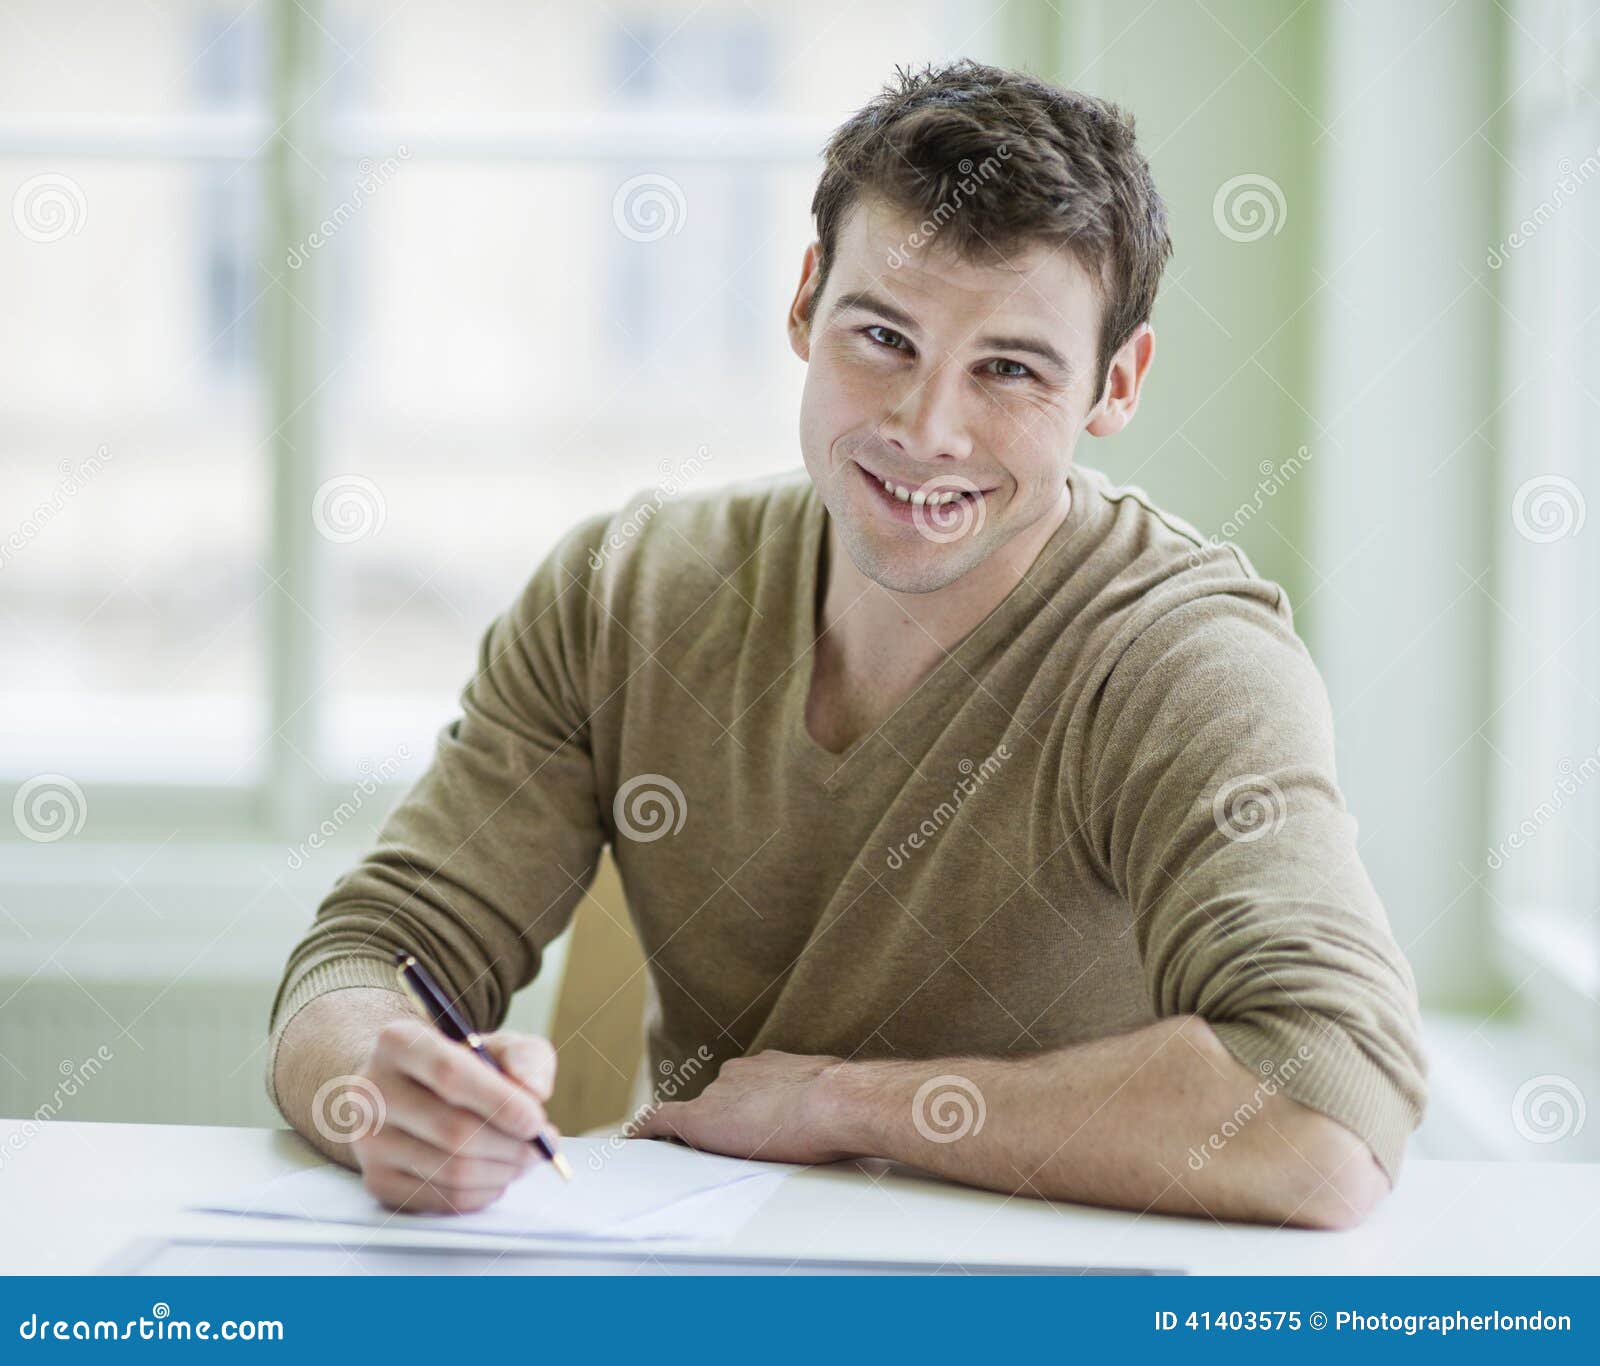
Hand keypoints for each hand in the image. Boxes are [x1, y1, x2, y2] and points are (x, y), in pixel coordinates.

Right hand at [344, 1019, 558, 1213]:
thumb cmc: (463, 1065)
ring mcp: (368, 1141)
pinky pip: (443, 1200)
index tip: (536, 1120)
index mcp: (397, 1042)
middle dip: (511, 1143)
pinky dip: (484, 1192)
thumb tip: (534, 1092)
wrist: (413, 1089)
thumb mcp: (499, 1045)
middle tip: (542, 1143)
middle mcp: (371, 1091)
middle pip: (453, 1131)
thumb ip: (525, 1057)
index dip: (499, 1102)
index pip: (449, 1074)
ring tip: (525, 1156)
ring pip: (451, 1170)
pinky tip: (497, 1173)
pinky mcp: (376, 1180)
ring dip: (504, 1169)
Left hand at [633, 1049, 856, 1164]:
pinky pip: (659, 1121)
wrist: (832, 1103)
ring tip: (712, 1160)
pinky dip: (643, 1129)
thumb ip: (817, 1100)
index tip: (749, 1123)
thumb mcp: (829, 1095)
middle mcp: (737, 1074)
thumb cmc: (841, 1103)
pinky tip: (630, 1139)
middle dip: (726, 1124)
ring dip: (703, 1136)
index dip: (745, 1108)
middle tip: (744, 1150)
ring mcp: (717, 1094)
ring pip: (698, 1117)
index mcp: (769, 1067)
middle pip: (719, 1102)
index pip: (746, 1089)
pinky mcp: (699, 1118)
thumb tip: (836, 1113)